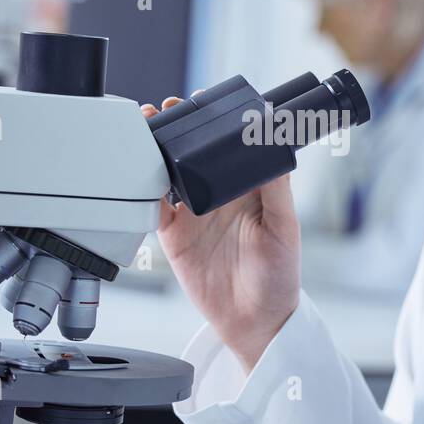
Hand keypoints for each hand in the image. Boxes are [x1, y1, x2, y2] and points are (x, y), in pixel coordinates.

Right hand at [143, 96, 300, 372]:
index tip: (203, 102)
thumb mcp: (285, 227)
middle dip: (177, 129)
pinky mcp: (173, 235)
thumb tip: (271, 146)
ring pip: (168, 173)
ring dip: (155, 152)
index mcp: (246, 186)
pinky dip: (143, 191)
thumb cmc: (279, 276)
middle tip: (166, 110)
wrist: (255, 321)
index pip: (227, 146)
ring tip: (146, 130)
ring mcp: (193, 213)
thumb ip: (277, 188)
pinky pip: (153, 208)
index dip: (214, 123)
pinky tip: (138, 175)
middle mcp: (217, 195)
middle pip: (191, 153)